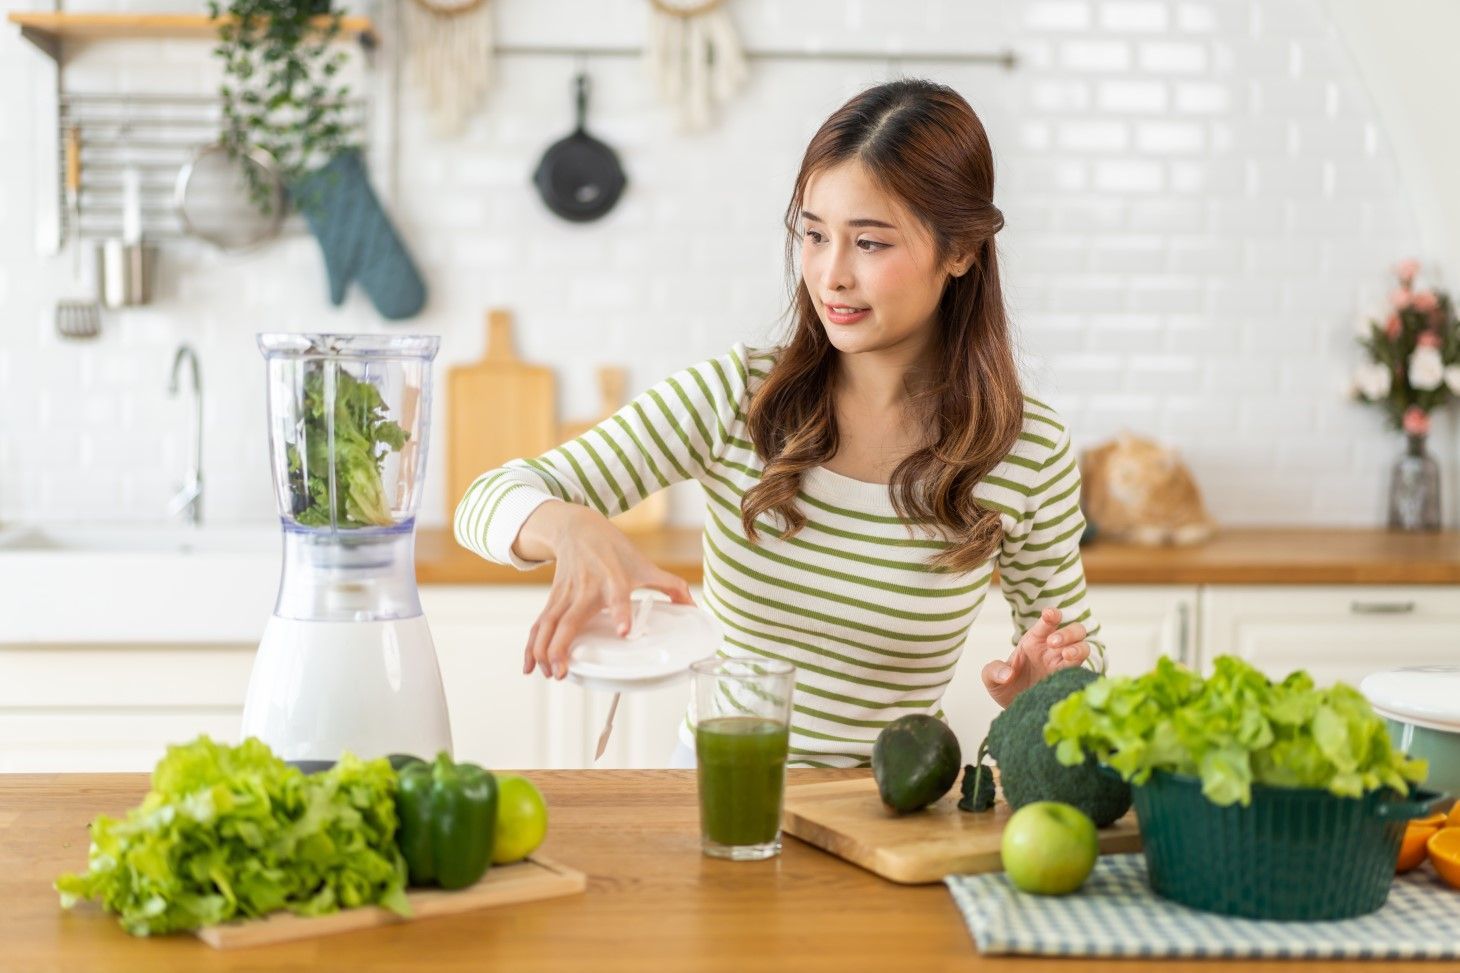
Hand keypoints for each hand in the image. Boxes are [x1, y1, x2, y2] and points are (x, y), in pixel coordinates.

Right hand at [519, 502, 694, 679]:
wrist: (576, 527)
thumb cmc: (612, 547)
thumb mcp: (644, 563)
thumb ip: (670, 586)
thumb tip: (693, 606)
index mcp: (613, 580)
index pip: (618, 597)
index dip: (621, 613)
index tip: (624, 631)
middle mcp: (585, 589)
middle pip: (570, 619)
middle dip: (562, 646)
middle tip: (562, 670)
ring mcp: (565, 595)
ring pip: (548, 625)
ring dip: (543, 650)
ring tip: (548, 674)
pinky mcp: (553, 599)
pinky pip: (539, 625)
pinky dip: (532, 646)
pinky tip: (530, 667)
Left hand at [980, 607, 1090, 708]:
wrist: (1015, 710)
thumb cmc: (1005, 687)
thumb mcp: (991, 678)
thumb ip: (994, 671)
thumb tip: (1007, 675)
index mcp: (1035, 641)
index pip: (1048, 623)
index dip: (1052, 615)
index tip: (1049, 615)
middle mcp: (1053, 651)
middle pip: (1074, 631)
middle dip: (1067, 632)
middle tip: (1052, 642)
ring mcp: (1063, 666)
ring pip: (1083, 647)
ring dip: (1078, 648)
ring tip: (1066, 655)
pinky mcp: (1070, 681)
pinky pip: (1083, 671)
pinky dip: (1081, 670)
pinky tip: (1072, 674)